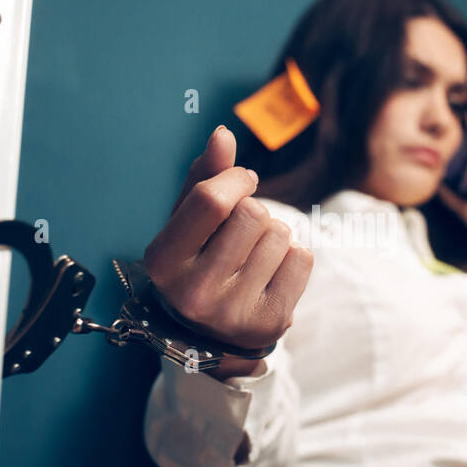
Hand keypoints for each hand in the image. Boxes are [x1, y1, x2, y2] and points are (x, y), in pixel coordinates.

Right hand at [143, 126, 312, 379]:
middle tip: (241, 233)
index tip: (242, 181)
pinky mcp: (272, 322)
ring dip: (274, 235)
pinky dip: (294, 256)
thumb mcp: (188, 221)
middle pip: (252, 214)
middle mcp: (194, 293)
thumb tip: (222, 133)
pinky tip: (272, 273)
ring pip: (280, 234)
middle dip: (254, 211)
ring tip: (254, 256)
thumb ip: (204, 176)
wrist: (213, 333)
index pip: (212, 200)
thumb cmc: (199, 259)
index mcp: (164, 261)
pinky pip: (303, 258)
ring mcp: (234, 312)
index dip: (235, 179)